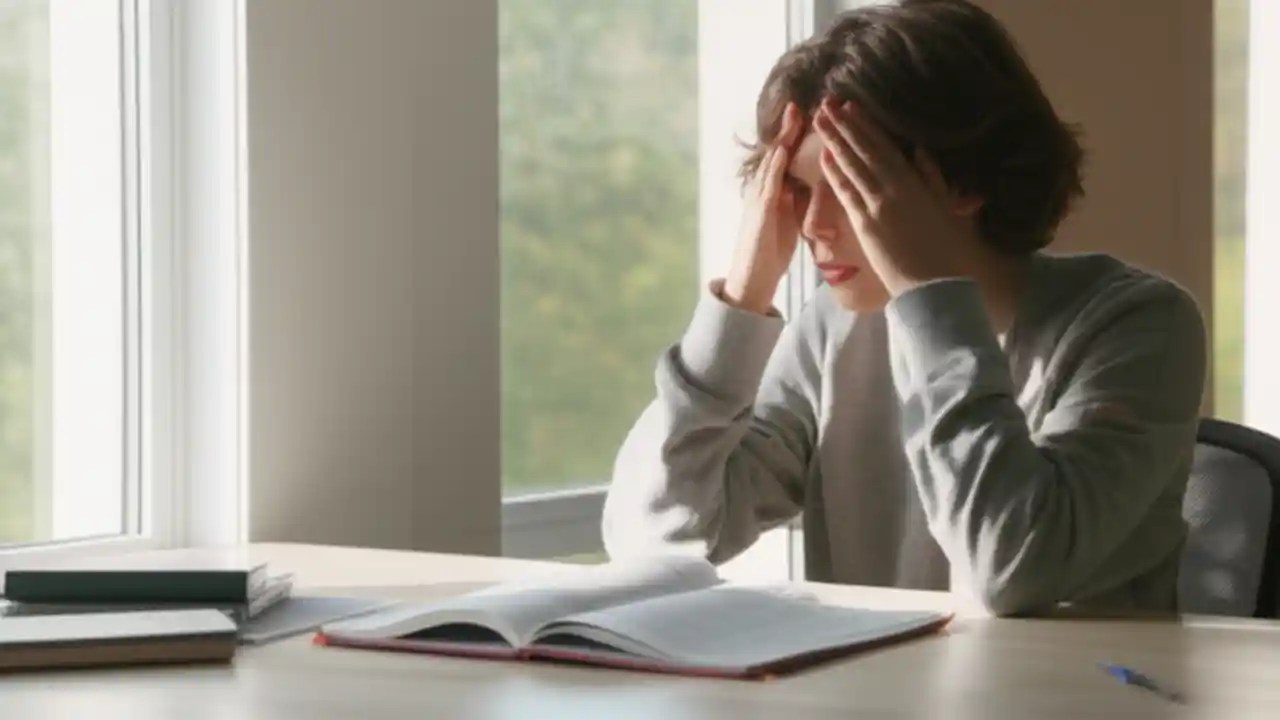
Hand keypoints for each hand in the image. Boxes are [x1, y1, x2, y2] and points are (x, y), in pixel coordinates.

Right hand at [723, 102, 803, 313]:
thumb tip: (808, 183)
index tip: (811, 115)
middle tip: (800, 103)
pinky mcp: (758, 212)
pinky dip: (775, 166)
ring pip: (771, 162)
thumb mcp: (789, 218)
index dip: (796, 135)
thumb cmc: (772, 250)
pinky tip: (783, 152)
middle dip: (788, 127)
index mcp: (773, 190)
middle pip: (777, 151)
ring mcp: (758, 198)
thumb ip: (795, 198)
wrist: (753, 277)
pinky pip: (767, 185)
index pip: (785, 156)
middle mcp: (763, 189)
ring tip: (794, 117)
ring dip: (782, 138)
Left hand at [814, 98, 967, 295]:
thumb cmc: (948, 251)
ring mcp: (877, 205)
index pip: (887, 147)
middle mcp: (895, 188)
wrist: (936, 285)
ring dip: (835, 141)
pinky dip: (834, 173)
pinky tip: (823, 156)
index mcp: (917, 182)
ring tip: (820, 119)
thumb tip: (920, 151)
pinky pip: (846, 194)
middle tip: (827, 103)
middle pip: (865, 150)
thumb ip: (933, 178)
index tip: (852, 107)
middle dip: (845, 126)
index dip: (867, 126)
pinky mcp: (865, 225)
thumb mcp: (947, 208)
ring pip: (852, 166)